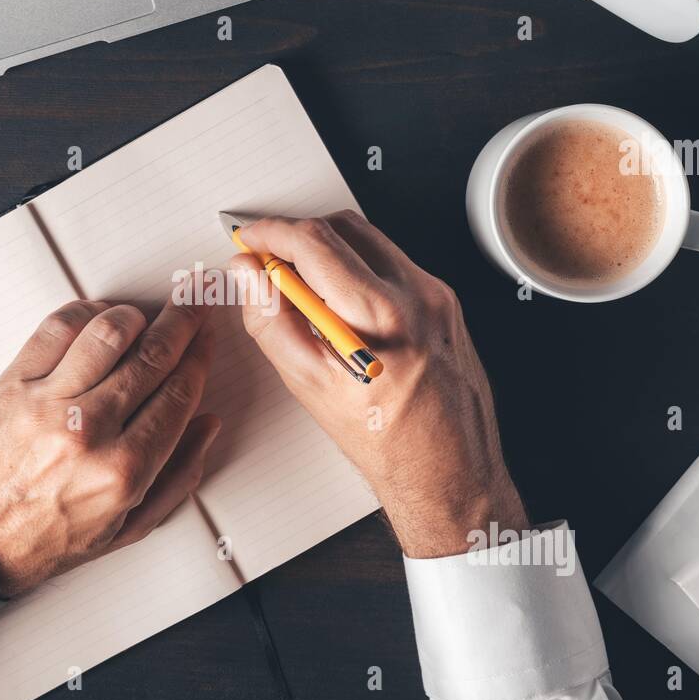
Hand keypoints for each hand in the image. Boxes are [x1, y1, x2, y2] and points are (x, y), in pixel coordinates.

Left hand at [0, 297, 219, 653]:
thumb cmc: (42, 539)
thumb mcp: (126, 529)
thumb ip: (177, 478)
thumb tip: (206, 425)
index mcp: (125, 471)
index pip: (179, 393)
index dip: (200, 355)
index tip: (208, 336)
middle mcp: (89, 433)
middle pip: (153, 355)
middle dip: (183, 320)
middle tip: (195, 299)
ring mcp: (48, 404)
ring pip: (109, 332)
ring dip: (136, 314)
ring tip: (145, 315)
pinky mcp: (12, 384)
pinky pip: (57, 328)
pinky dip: (86, 313)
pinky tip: (98, 318)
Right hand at [231, 211, 526, 558]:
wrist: (450, 472)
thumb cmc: (386, 444)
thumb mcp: (310, 387)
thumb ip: (270, 321)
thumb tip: (248, 274)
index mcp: (379, 317)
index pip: (314, 242)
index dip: (271, 232)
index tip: (250, 238)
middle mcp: (416, 295)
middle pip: (342, 227)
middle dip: (297, 234)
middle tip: (268, 260)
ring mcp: (436, 296)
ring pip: (369, 239)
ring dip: (327, 247)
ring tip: (302, 286)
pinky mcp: (445, 303)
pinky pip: (392, 263)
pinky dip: (357, 268)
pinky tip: (340, 304)